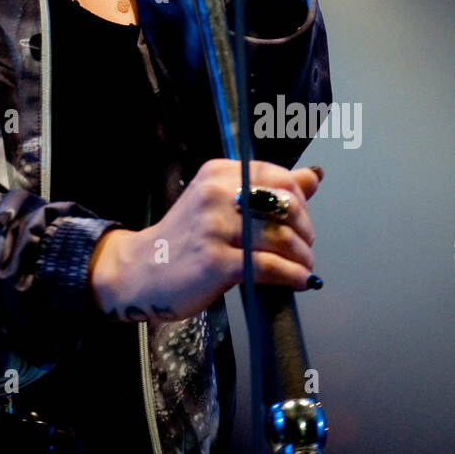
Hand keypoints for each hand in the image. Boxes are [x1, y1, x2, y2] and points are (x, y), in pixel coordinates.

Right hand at [90, 159, 321, 322]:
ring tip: (302, 266)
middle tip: (304, 247)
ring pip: (281, 237)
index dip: (300, 201)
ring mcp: (214, 227)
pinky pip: (269, 266)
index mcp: (218, 173)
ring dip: (302, 257)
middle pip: (285, 206)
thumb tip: (313, 176)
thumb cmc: (185, 239)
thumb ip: (266, 190)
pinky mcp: (215, 261)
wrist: (142, 269)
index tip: (299, 221)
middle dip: (305, 231)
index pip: (279, 177)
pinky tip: (297, 280)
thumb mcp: (220, 203)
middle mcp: (215, 194)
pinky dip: (292, 274)